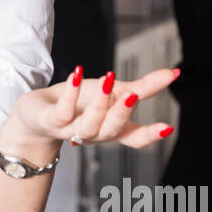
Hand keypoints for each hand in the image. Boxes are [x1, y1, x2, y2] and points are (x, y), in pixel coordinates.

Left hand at [5, 65, 178, 152]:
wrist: (37, 114)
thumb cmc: (80, 102)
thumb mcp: (114, 91)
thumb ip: (144, 87)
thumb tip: (174, 73)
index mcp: (112, 129)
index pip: (134, 138)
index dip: (150, 135)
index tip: (168, 127)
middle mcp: (94, 133)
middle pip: (111, 130)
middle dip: (122, 113)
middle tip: (132, 94)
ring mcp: (72, 129)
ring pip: (89, 125)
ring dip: (99, 103)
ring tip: (108, 79)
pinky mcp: (52, 121)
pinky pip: (62, 111)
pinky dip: (70, 93)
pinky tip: (75, 74)